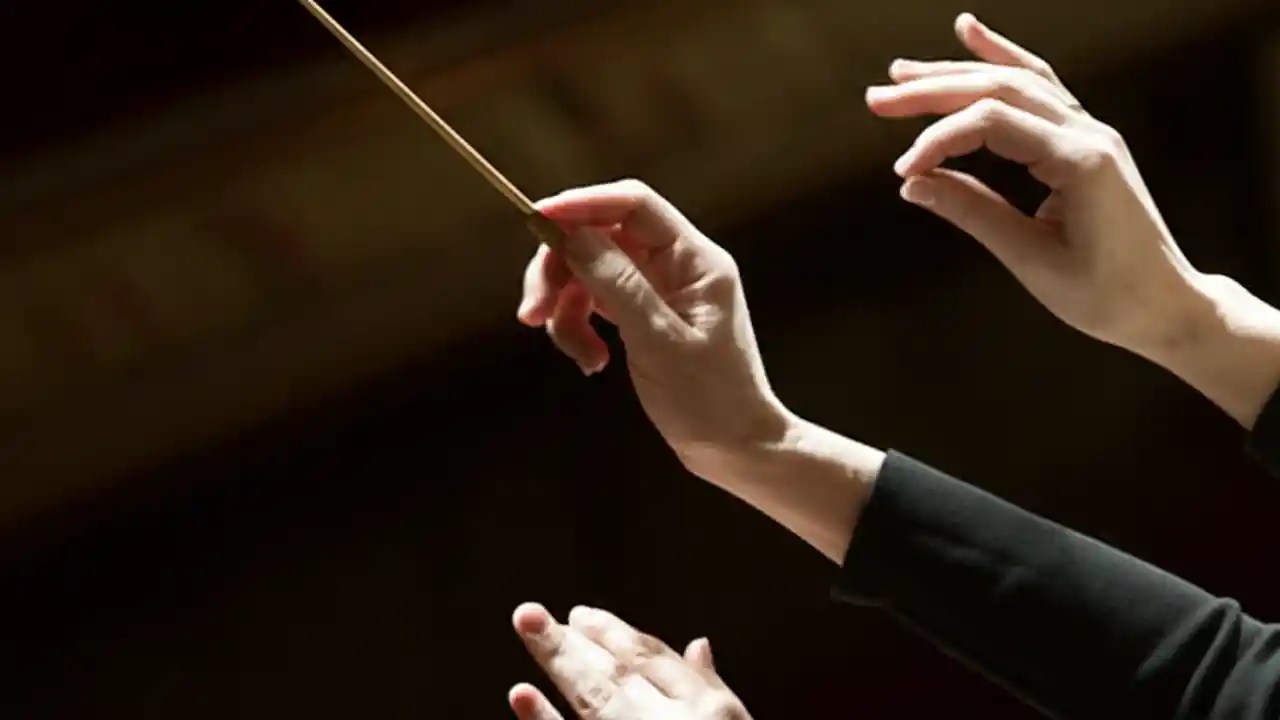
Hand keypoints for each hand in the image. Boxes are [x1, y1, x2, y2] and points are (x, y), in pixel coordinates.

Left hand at [508, 603, 750, 719]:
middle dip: (572, 640)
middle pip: (617, 672)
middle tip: (527, 615)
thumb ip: (711, 688)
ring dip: (558, 663)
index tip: (579, 615)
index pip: (653, 659)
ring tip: (525, 631)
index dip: (613, 632)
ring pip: (594, 700)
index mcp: (710, 713)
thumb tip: (699, 644)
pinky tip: (520, 696)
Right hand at [517, 180, 789, 471]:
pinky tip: (592, 362)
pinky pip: (596, 304)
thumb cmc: (711, 400)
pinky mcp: (644, 316)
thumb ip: (618, 284)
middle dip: (561, 270)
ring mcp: (659, 290)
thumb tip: (573, 234)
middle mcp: (677, 266)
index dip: (582, 204)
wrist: (737, 450)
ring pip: (591, 272)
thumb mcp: (660, 342)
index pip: (633, 205)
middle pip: (601, 237)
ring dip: (567, 309)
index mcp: (696, 260)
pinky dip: (581, 329)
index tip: (536, 220)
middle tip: (533, 313)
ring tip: (578, 355)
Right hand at [866, 12, 1209, 357]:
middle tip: (877, 98)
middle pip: (1000, 88)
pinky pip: (1041, 86)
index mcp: (1080, 162)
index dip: (939, 140)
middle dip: (934, 89)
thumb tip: (912, 185)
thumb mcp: (1032, 261)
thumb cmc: (1105, 295)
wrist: (1165, 304)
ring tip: (903, 72)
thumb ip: (972, 213)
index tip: (902, 171)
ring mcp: (1091, 131)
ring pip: (1017, 80)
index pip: (992, 123)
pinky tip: (970, 37)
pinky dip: (1004, 59)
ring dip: (958, 72)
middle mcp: (1088, 133)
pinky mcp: (1085, 140)